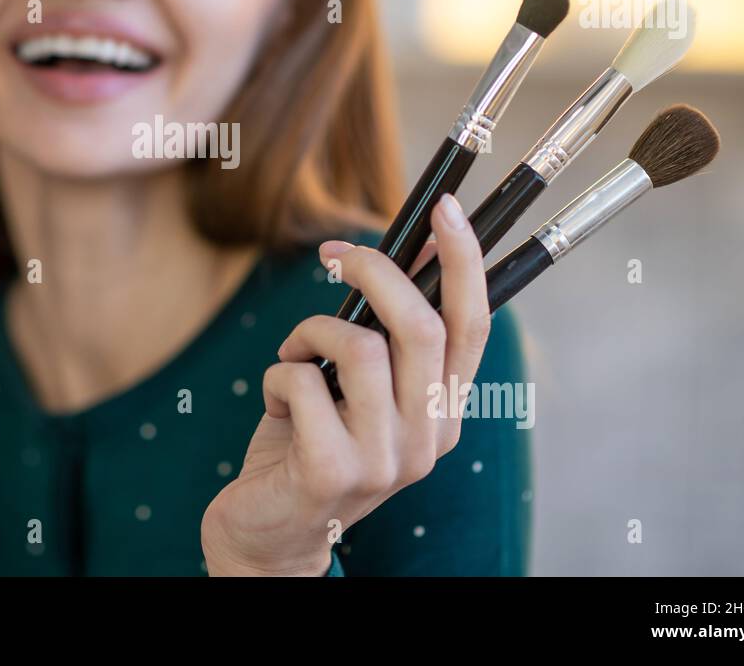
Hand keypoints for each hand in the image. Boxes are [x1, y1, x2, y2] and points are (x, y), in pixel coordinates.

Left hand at [201, 194, 489, 575]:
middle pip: (421, 326)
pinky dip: (277, 373)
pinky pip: (302, 382)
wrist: (271, 534)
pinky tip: (275, 399)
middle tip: (335, 255)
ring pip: (360, 347)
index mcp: (443, 410)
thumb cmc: (309, 444)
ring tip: (293, 353)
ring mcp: (386, 460)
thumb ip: (384, 334)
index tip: (446, 209)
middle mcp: (428, 437)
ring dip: (311, 330)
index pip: (472, 326)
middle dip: (374, 269)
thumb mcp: (356, 386)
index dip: (465, 262)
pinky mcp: (333, 472)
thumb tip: (410, 254)